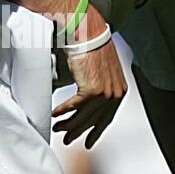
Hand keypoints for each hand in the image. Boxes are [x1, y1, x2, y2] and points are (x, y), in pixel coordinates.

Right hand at [52, 10, 124, 147]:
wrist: (89, 33)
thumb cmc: (93, 45)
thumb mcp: (101, 69)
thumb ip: (97, 84)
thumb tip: (85, 96)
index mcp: (119, 90)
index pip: (107, 117)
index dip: (96, 131)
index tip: (88, 140)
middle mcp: (115, 94)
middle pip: (94, 120)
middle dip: (79, 132)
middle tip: (68, 139)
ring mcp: (105, 93)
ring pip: (84, 116)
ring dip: (68, 124)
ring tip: (58, 129)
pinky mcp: (92, 90)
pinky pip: (75, 106)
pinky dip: (63, 111)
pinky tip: (55, 114)